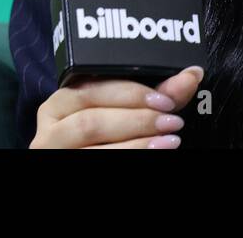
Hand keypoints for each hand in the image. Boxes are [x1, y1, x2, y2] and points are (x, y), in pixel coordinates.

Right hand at [30, 66, 203, 148]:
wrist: (98, 155)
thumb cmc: (108, 133)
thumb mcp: (129, 110)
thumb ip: (158, 94)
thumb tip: (192, 74)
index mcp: (60, 104)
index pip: (90, 90)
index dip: (129, 93)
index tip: (165, 99)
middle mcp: (50, 130)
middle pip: (91, 122)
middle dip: (137, 120)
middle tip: (173, 121)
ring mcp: (54, 155)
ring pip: (94, 149)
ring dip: (138, 144)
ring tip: (170, 140)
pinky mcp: (62, 169)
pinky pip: (98, 163)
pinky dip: (133, 156)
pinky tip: (157, 152)